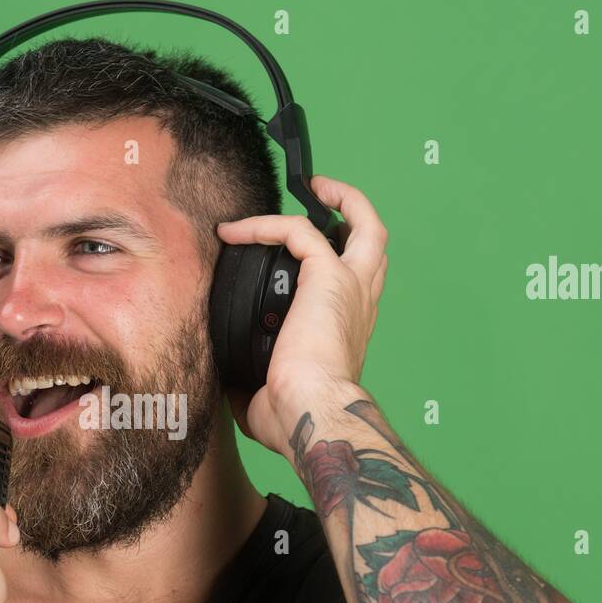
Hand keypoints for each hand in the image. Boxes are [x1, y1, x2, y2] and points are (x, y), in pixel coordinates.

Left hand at [216, 175, 387, 451]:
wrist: (309, 413)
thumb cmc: (294, 417)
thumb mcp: (264, 395)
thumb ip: (250, 382)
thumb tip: (225, 382)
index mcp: (348, 331)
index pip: (354, 285)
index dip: (332, 264)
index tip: (298, 261)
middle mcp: (359, 305)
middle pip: (376, 245)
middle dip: (355, 215)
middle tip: (324, 200)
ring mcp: (351, 289)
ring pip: (364, 225)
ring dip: (340, 199)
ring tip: (310, 186)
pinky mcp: (330, 277)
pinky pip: (300, 229)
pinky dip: (268, 223)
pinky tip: (237, 229)